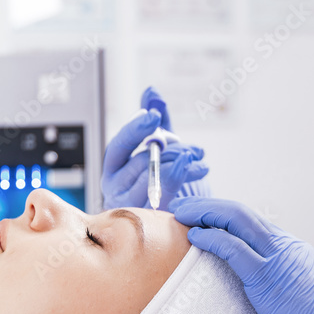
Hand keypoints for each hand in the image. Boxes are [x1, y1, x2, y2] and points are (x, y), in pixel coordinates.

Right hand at [101, 87, 209, 208]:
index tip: (155, 117)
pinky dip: (182, 178)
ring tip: (198, 158)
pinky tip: (198, 169)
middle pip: (141, 162)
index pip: (119, 146)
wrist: (183, 216)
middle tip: (193, 148)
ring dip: (180, 163)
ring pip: (153, 177)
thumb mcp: (163, 147)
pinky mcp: (149, 221)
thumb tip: (151, 92)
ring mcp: (131, 207)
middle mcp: (117, 188)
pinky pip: (165, 195)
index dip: (136, 129)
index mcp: (115, 168)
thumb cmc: (166, 180)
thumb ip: (156, 121)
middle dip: (171, 150)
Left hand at [168, 196, 313, 313]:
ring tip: (182, 213)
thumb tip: (264, 298)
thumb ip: (281, 287)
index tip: (202, 217)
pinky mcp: (268, 277)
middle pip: (241, 214)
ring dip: (205, 213)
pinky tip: (195, 236)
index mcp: (293, 250)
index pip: (251, 223)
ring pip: (236, 220)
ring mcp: (278, 259)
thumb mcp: (302, 297)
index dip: (223, 217)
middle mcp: (286, 246)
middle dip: (208, 207)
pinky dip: (211, 238)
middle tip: (184, 206)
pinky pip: (233, 248)